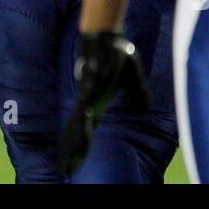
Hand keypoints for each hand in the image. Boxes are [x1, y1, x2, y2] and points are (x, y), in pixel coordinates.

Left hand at [58, 31, 149, 174]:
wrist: (108, 35)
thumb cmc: (116, 54)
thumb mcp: (133, 80)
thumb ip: (138, 95)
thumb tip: (144, 108)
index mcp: (94, 104)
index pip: (85, 132)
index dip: (78, 148)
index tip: (71, 165)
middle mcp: (87, 103)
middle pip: (77, 133)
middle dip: (71, 153)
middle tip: (64, 172)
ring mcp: (86, 95)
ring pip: (77, 125)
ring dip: (74, 143)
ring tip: (68, 163)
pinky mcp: (88, 85)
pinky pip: (84, 105)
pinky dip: (83, 120)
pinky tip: (82, 131)